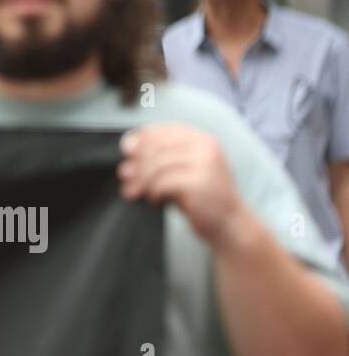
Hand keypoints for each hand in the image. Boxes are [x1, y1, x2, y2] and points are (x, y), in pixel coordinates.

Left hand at [118, 123, 246, 248]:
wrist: (230, 226)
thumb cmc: (203, 199)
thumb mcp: (184, 170)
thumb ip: (162, 157)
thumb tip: (128, 149)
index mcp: (202, 139)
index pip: (164, 130)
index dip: (141, 138)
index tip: (126, 151)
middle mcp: (206, 147)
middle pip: (156, 146)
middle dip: (137, 162)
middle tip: (125, 176)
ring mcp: (205, 164)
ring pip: (157, 165)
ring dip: (140, 180)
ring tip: (134, 192)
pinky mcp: (199, 183)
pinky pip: (162, 182)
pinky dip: (153, 192)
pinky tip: (155, 200)